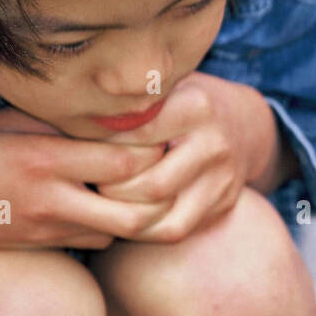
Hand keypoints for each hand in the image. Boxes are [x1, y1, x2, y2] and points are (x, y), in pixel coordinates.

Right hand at [0, 106, 176, 256]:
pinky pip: (100, 237)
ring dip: (142, 205)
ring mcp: (53, 230)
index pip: (127, 160)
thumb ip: (60, 119)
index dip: (153, 144)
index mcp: (44, 161)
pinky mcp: (50, 246)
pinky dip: (116, 219)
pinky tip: (107, 192)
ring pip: (126, 228)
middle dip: (162, 188)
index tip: (156, 124)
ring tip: (138, 173)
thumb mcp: (4, 122)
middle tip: (162, 158)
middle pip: (139, 211)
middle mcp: (54, 202)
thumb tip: (114, 110)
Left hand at [93, 71, 279, 242]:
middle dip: (110, 187)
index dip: (101, 145)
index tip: (82, 145)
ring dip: (123, 212)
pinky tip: (126, 212)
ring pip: (160, 215)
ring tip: (104, 197)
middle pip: (149, 184)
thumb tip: (72, 114)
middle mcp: (214, 144)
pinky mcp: (224, 204)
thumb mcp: (163, 85)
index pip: (135, 136)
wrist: (243, 122)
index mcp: (195, 107)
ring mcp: (223, 179)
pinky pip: (174, 230)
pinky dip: (143, 229)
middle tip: (89, 178)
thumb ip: (129, 100)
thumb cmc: (183, 99)